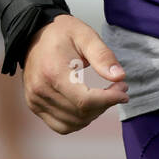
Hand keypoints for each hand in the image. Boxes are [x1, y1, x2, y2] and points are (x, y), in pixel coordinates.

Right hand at [22, 14, 127, 133]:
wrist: (34, 34)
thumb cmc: (62, 33)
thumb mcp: (85, 35)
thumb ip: (103, 56)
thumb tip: (119, 77)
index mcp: (53, 72)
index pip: (85, 100)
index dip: (109, 99)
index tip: (124, 91)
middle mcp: (41, 90)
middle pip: (81, 113)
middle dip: (106, 104)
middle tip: (118, 88)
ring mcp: (35, 100)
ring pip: (73, 123)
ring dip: (94, 113)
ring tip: (104, 95)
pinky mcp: (35, 106)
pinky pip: (61, 126)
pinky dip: (79, 121)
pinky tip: (88, 105)